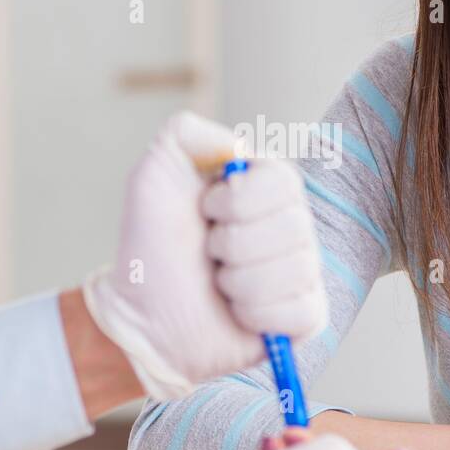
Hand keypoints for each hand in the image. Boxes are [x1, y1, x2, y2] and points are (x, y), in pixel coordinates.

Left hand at [82, 111, 326, 399]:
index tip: (205, 209)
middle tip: (209, 252)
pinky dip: (256, 315)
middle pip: (292, 227)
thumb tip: (238, 148)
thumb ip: (187, 133)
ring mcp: (303, 272)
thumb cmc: (152, 244)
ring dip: (238, 282)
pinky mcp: (307, 317)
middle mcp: (294, 225)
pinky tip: (237, 313)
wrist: (143, 314)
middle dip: (232, 245)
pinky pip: (300, 312)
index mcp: (268, 187)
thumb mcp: (155, 173)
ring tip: (219, 283)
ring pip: (294, 271)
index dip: (236, 201)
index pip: (282, 182)